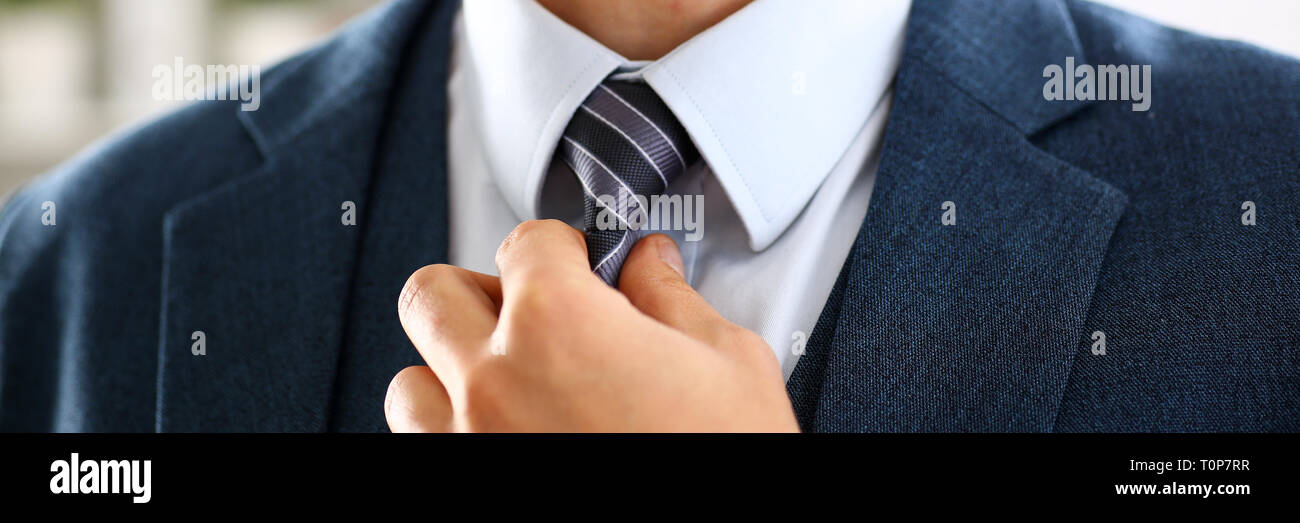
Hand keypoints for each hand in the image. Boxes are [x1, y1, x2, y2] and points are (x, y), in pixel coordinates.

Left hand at [384, 220, 797, 431]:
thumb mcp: (730, 366)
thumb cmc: (726, 456)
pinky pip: (425, 448)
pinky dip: (452, 434)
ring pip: (411, 382)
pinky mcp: (467, 491)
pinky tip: (506, 435)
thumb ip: (674, 301)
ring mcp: (469, 446)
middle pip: (435, 296)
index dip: (561, 249)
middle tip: (532, 312)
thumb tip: (652, 268)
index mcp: (557, 324)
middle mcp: (495, 382)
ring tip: (511, 384)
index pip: (525, 243)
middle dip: (483, 294)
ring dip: (452, 372)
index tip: (580, 267)